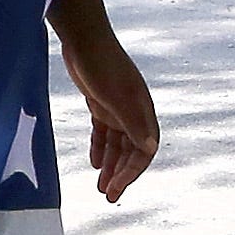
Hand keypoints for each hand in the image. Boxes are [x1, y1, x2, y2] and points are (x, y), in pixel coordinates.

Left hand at [50, 0, 159, 201]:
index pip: (144, 151)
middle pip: (132, 151)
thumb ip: (133, 122)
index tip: (116, 187)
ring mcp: (117, 107)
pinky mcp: (101, 103)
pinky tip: (95, 162)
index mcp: (142, 112)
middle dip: (121, 174)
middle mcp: (133, 112)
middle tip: (108, 195)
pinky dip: (100, 148)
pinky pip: (104, 132)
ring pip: (117, 144)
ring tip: (100, 186)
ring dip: (111, 165)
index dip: (132, 172)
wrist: (83, 39)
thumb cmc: (102, 64)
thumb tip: (150, 147)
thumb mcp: (117, 97)